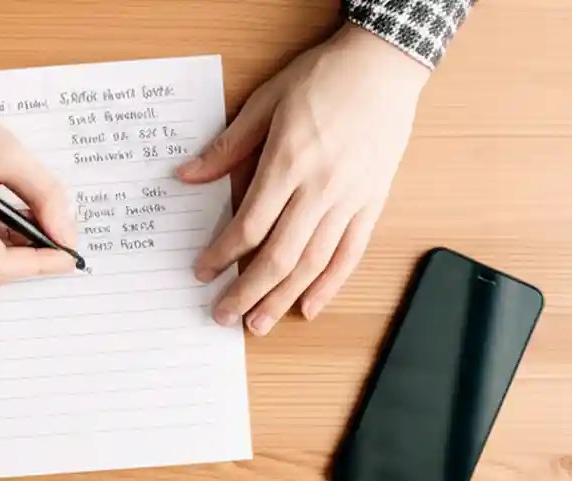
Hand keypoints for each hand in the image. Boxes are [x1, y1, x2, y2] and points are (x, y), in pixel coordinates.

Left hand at [178, 24, 428, 333]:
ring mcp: (350, 199)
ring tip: (258, 324)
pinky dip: (330, 286)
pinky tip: (309, 307)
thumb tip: (187, 176)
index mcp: (289, 162)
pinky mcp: (372, 203)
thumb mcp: (265, 103)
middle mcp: (320, 188)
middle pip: (279, 255)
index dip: (222, 255)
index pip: (250, 225)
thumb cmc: (324, 79)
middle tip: (222, 316)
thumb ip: (227, 147)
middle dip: (246, 292)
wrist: (384, 65)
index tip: (203, 272)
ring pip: (313, 263)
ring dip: (282, 299)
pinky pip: (350, 254)